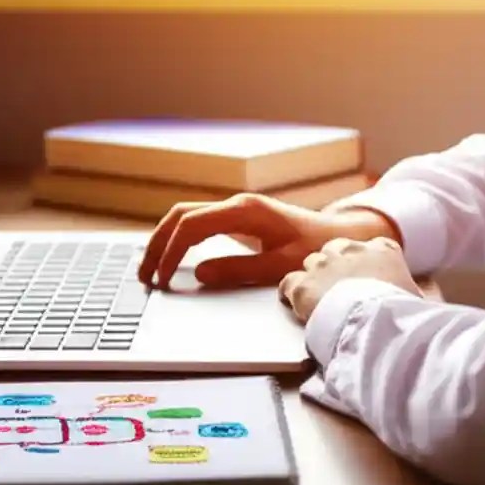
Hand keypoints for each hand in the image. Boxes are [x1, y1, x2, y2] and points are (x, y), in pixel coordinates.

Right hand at [138, 193, 398, 288]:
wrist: (341, 239)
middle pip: (180, 215)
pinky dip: (179, 239)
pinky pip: (198, 223)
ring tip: (150, 269)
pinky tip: (170, 259)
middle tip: (143, 275)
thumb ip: (239, 270)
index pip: (192, 225)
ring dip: (165, 240)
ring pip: (186, 217)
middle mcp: (237, 206)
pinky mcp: (238, 220)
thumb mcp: (280, 267)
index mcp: (245, 211)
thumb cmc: (317, 251)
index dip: (171, 252)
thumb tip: (199, 274)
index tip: (161, 278)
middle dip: (157, 243)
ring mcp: (236, 211)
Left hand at [279, 237, 420, 322]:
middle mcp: (351, 250)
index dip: (369, 264)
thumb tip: (430, 297)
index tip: (370, 278)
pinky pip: (290, 282)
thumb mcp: (422, 300)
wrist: (377, 326)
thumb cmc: (404, 316)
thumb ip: (421, 292)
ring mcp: (324, 265)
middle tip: (340, 289)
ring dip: (315, 279)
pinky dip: (291, 293)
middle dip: (337, 266)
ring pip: (312, 263)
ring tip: (319, 300)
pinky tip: (294, 304)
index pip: (375, 247)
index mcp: (384, 250)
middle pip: (337, 250)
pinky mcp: (302, 285)